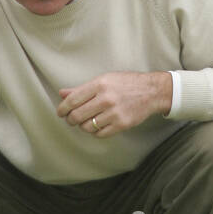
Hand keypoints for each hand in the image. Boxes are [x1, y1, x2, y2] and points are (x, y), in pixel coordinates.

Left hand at [57, 72, 172, 137]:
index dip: (62, 108)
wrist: (151, 91)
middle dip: (70, 119)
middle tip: (71, 119)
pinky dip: (95, 132)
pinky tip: (97, 126)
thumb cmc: (126, 84)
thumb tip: (62, 93)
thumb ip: (82, 88)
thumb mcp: (104, 79)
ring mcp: (114, 112)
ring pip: (87, 126)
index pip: (73, 100)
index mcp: (100, 84)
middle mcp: (106, 98)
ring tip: (86, 122)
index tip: (60, 112)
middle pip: (77, 115)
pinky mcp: (122, 124)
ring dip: (83, 126)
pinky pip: (100, 134)